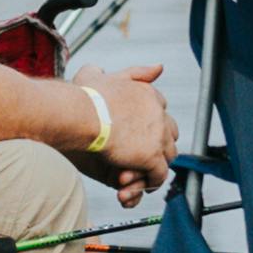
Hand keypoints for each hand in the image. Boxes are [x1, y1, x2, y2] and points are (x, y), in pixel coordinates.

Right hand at [74, 67, 176, 197]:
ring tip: (143, 172)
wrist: (81, 114)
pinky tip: (141, 185)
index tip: (139, 132)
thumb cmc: (85, 96)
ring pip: (168, 155)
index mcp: (148, 94)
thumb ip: (128, 72)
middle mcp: (159, 113)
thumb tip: (141, 67)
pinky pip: (159, 174)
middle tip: (144, 154)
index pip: (161, 109)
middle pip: (170, 132)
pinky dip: (151, 182)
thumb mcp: (101, 75)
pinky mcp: (152, 156)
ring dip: (156, 164)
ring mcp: (158, 135)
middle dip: (160, 144)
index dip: (151, 122)